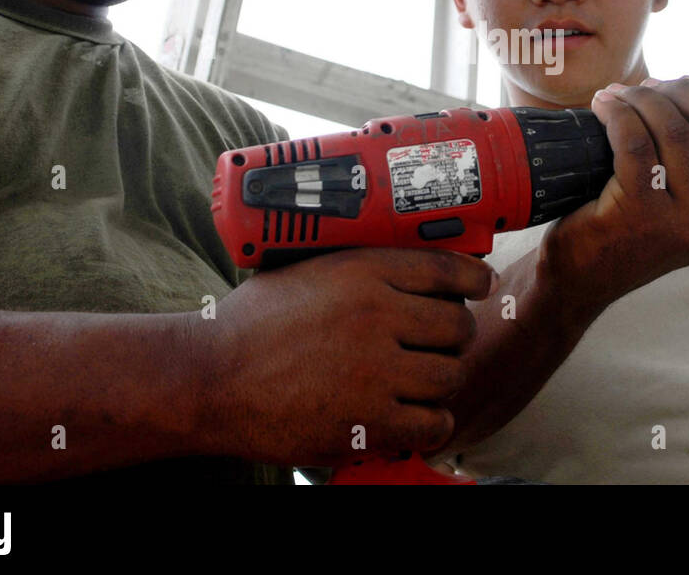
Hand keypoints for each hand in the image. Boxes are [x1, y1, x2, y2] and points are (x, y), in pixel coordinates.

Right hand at [186, 247, 496, 466]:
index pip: (447, 268)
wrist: (207, 379)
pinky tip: (415, 414)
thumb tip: (415, 263)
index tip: (481, 286)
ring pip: (449, 376)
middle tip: (437, 342)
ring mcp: (373, 374)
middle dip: (453, 335)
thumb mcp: (308, 270)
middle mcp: (374, 318)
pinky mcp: (365, 424)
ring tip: (421, 380)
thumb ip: (361, 266)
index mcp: (361, 273)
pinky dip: (431, 421)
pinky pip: (432, 423)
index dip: (474, 278)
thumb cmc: (253, 323)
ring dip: (441, 379)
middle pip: (457, 326)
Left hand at [541, 77, 688, 313]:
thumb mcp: (679, 195)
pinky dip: (616, 112)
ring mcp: (684, 217)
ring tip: (613, 95)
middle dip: (682, 90)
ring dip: (639, 97)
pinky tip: (600, 106)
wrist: (579, 281)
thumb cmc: (625, 228)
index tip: (673, 86)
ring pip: (673, 128)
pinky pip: (633, 140)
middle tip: (645, 85)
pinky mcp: (642, 212)